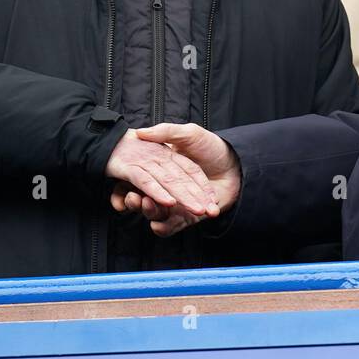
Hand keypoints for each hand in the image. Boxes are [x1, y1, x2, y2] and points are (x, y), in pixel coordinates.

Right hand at [111, 122, 240, 236]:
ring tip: (147, 208)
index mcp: (165, 167)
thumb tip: (141, 132)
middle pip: (149, 195)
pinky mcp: (187, 217)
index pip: (145, 176)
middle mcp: (168, 187)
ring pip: (157, 211)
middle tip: (132, 200)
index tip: (119, 182)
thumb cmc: (213, 147)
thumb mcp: (188, 134)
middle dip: (138, 198)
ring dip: (150, 211)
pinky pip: (172, 225)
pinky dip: (164, 225)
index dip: (128, 182)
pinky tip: (158, 225)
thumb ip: (166, 132)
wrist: (239, 165)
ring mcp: (177, 203)